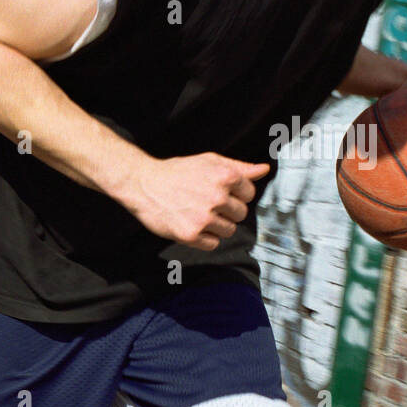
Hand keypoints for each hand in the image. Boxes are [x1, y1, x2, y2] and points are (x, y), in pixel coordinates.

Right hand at [121, 153, 269, 250]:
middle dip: (226, 211)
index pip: (249, 194)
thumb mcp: (208, 161)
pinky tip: (191, 225)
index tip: (219, 193)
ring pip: (229, 231)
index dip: (235, 194)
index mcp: (225, 176)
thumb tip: (264, 170)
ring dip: (216, 226)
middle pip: (240, 214)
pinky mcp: (190, 234)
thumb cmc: (176, 172)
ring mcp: (204, 217)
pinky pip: (213, 244)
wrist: (143, 184)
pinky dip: (204, 238)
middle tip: (205, 204)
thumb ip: (239, 167)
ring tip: (197, 214)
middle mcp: (217, 197)